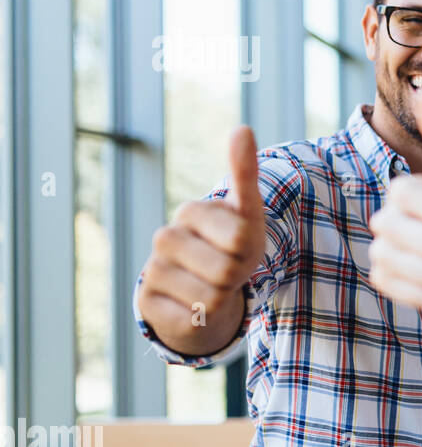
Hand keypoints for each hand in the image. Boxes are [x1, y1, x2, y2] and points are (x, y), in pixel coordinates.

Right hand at [138, 126, 266, 353]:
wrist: (208, 292)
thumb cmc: (233, 248)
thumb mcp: (248, 215)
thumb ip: (245, 173)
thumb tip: (242, 127)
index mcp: (192, 211)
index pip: (241, 236)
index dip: (251, 248)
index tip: (242, 245)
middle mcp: (165, 237)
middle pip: (228, 268)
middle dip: (238, 275)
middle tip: (230, 270)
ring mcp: (152, 270)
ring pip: (212, 296)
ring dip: (222, 298)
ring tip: (213, 287)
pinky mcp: (146, 304)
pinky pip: (193, 319)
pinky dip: (204, 318)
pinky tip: (193, 307)